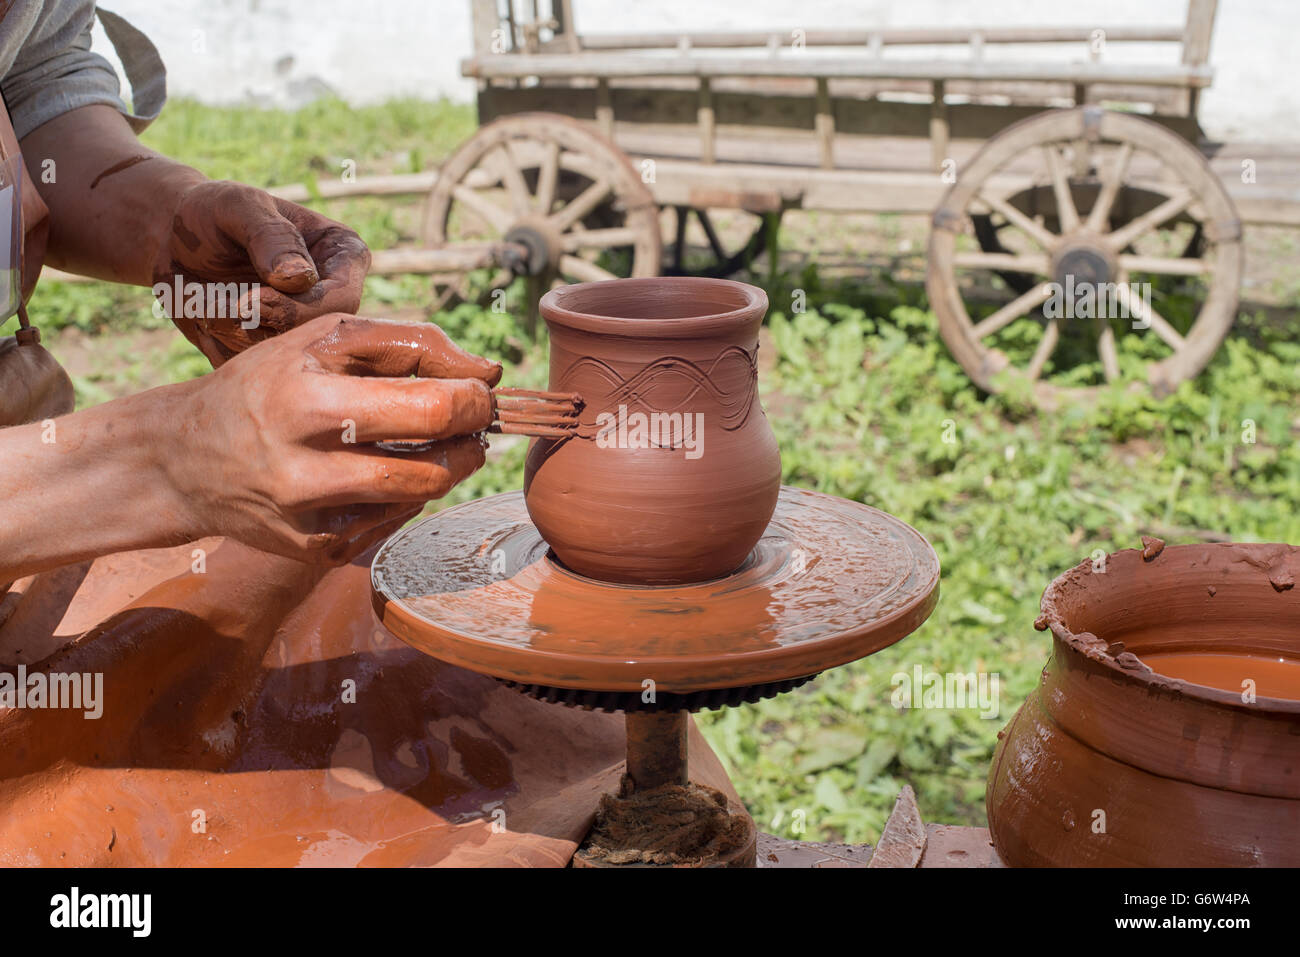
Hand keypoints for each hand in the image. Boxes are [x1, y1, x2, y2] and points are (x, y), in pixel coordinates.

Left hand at [152, 180, 370, 364]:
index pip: (341, 300)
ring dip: (231, 330)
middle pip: (312, 336)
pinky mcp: (270, 348)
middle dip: (257, 322)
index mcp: (342, 256)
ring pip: (278, 354)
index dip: (298, 309)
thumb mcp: (238, 207)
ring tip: (204, 296)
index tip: (247, 299)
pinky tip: (203, 313)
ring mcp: (301, 326)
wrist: (173, 238)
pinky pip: (250, 364)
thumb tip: (299, 278)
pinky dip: (217, 342)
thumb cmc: (212, 212)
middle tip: (214, 299)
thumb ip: (271, 236)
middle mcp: (330, 297)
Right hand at [166, 314, 501, 563]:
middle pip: (431, 467)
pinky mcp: (314, 551)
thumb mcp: (324, 340)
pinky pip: (393, 523)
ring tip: (443, 444)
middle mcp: (302, 469)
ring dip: (449, 469)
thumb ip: (410, 343)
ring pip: (418, 499)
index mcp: (306, 402)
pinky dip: (408, 495)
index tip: (479, 391)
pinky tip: (389, 472)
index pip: (430, 409)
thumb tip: (489, 371)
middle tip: (475, 423)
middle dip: (472, 441)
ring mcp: (308, 519)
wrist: (183, 458)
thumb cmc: (269, 383)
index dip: (473, 401)